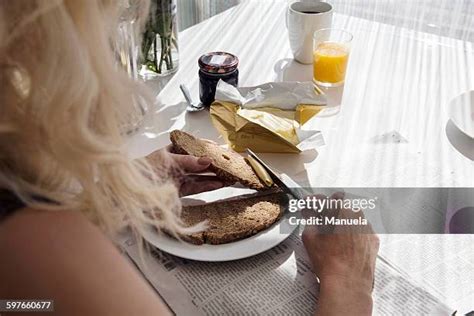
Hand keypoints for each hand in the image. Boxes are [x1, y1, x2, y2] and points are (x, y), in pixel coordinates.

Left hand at [146, 145, 227, 195]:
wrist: (129, 194)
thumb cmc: (143, 171)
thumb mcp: (166, 161)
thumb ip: (188, 161)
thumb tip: (207, 160)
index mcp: (171, 151)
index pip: (193, 147)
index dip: (207, 147)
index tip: (221, 149)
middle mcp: (177, 164)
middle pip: (200, 162)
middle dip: (215, 163)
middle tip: (231, 163)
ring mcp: (179, 178)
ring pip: (201, 176)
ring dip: (215, 176)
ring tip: (230, 175)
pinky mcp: (180, 192)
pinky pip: (197, 187)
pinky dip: (208, 186)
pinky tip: (219, 184)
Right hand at [302, 193, 378, 314]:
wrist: (348, 283)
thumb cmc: (329, 262)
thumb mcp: (310, 238)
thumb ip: (309, 220)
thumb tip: (309, 215)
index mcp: (338, 211)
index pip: (324, 199)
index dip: (315, 201)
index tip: (310, 205)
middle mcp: (356, 215)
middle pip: (342, 203)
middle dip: (330, 209)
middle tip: (321, 219)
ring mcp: (367, 227)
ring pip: (354, 216)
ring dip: (343, 219)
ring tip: (334, 234)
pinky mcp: (373, 240)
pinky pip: (363, 229)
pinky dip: (354, 232)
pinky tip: (346, 244)